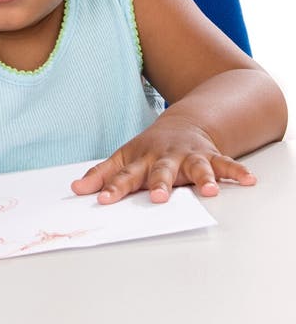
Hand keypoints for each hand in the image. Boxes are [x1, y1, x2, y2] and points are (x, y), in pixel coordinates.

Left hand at [71, 117, 256, 203]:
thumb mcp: (124, 157)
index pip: (124, 176)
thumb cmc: (150, 149)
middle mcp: (165, 157)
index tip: (102, 199)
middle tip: (156, 197)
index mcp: (141, 160)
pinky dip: (237, 171)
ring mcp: (189, 156)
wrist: (183, 124)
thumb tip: (75, 190)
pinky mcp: (210, 156)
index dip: (112, 187)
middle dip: (159, 184)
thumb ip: (101, 175)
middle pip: (161, 171)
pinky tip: (248, 180)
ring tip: (210, 190)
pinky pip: (226, 164)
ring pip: (197, 167)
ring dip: (204, 178)